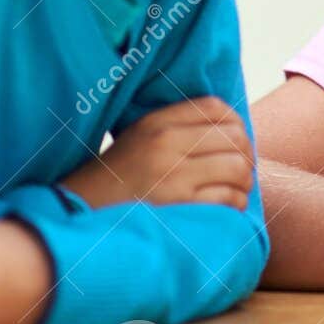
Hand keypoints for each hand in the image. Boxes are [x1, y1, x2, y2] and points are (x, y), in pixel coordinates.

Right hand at [62, 96, 253, 209]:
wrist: (78, 215)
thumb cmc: (116, 178)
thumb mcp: (139, 138)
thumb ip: (179, 126)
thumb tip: (233, 128)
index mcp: (157, 122)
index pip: (217, 108)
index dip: (235, 123)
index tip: (234, 141)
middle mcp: (165, 144)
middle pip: (235, 138)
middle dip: (246, 155)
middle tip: (240, 169)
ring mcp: (173, 176)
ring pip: (238, 168)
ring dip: (243, 182)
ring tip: (236, 189)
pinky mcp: (178, 206)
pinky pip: (228, 199)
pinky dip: (234, 203)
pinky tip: (225, 206)